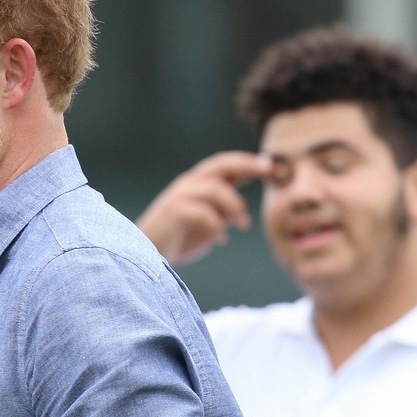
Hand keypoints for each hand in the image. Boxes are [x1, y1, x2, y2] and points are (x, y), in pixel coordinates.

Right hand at [136, 151, 271, 264]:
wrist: (146, 254)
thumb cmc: (177, 238)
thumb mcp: (205, 222)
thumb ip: (220, 212)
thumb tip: (241, 212)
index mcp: (196, 184)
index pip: (224, 165)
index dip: (247, 162)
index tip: (269, 166)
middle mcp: (188, 184)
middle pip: (220, 164)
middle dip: (246, 164)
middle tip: (267, 170)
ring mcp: (179, 196)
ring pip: (215, 188)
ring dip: (235, 206)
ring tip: (243, 225)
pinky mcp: (174, 212)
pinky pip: (203, 213)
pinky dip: (217, 226)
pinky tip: (221, 239)